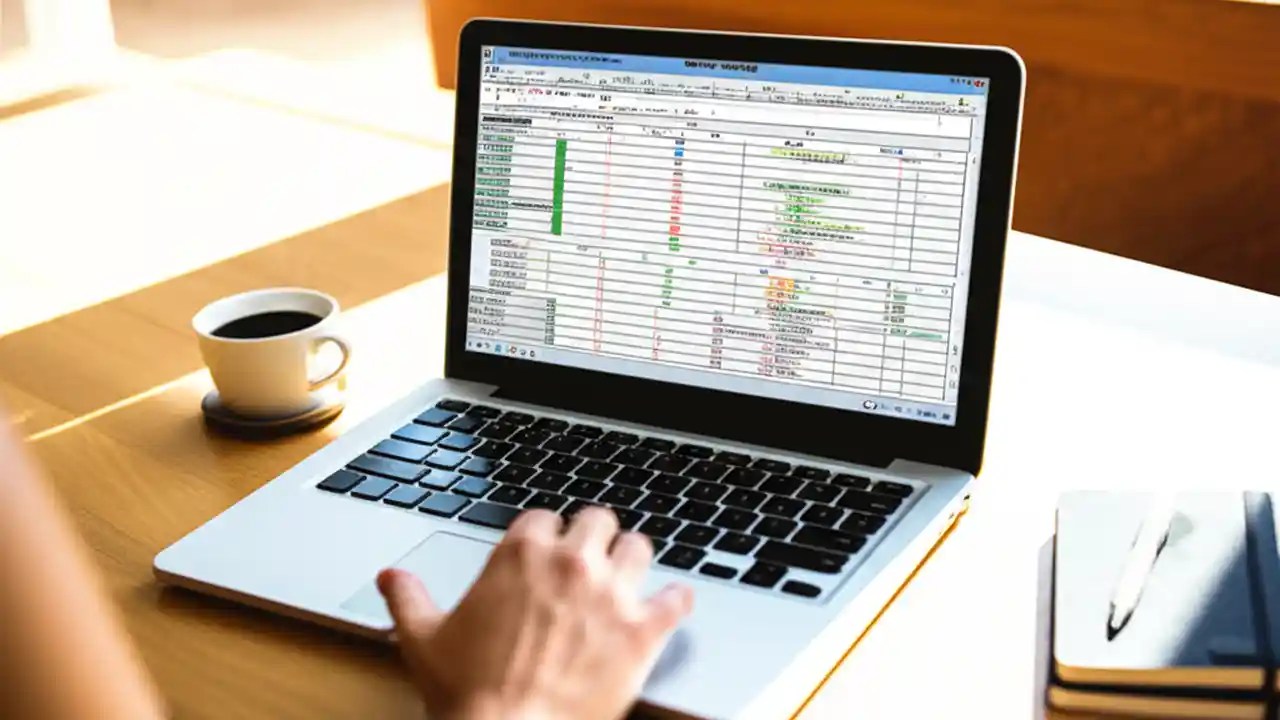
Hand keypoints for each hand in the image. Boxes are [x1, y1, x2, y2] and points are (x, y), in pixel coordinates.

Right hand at [377, 507, 693, 719]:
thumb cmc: (468, 694)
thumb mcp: (423, 641)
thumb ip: (408, 599)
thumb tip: (390, 577)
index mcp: (520, 556)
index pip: (543, 518)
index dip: (544, 536)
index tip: (545, 551)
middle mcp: (571, 564)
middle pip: (597, 520)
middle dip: (592, 537)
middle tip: (589, 558)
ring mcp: (612, 595)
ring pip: (639, 547)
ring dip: (632, 560)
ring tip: (628, 574)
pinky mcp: (644, 631)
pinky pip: (677, 599)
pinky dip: (677, 601)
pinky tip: (673, 604)